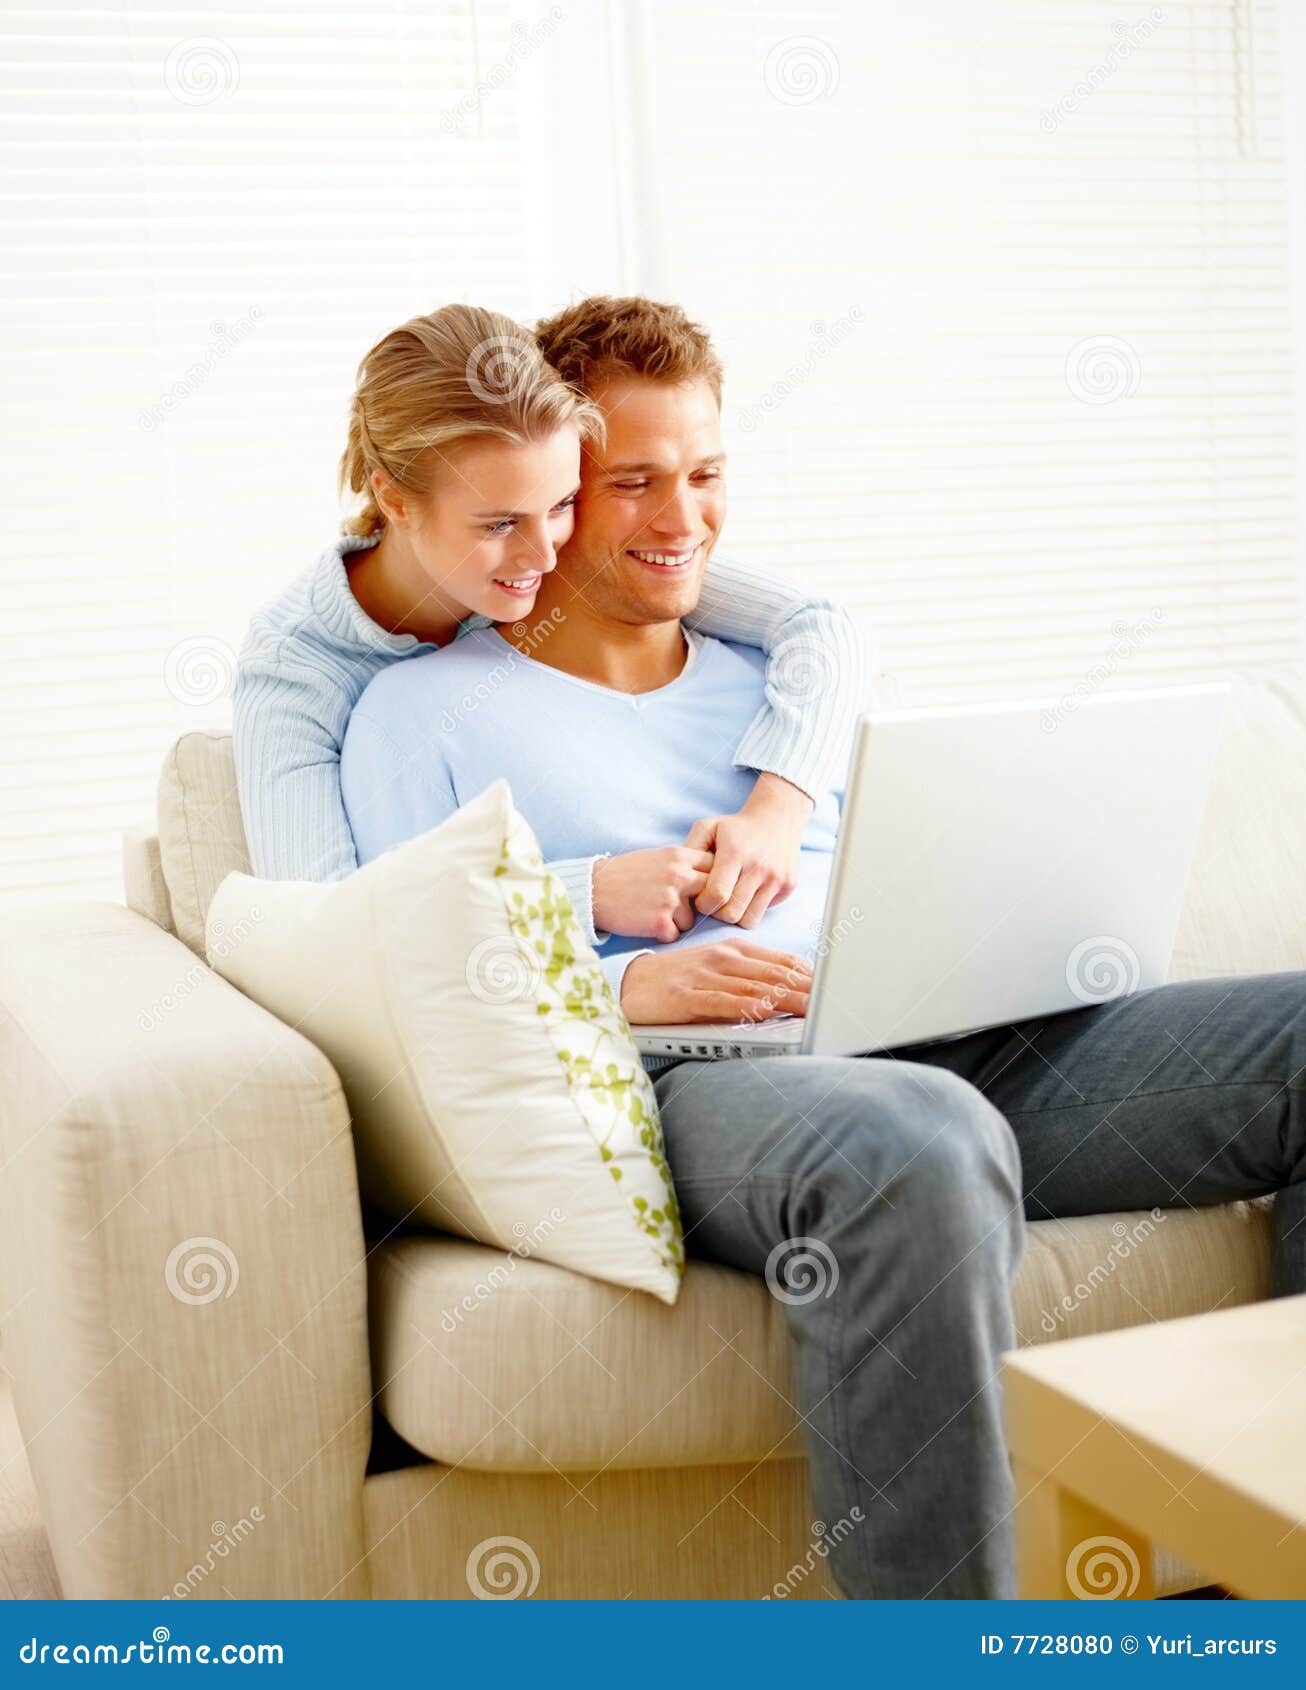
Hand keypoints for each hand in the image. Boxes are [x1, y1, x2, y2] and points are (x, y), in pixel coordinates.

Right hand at [592, 846, 714, 942]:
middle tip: (678, 906)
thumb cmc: (624, 874)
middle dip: (700, 903)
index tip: (700, 888)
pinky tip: (645, 923)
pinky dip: (662, 934)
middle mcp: (678, 876)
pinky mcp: (660, 922)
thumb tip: (713, 875)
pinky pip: (674, 935)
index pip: (715, 866)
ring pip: (691, 919)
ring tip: (652, 912)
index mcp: (679, 856)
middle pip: (711, 894)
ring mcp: (670, 900)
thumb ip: (684, 864)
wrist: (592, 890)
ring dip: (677, 921)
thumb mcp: (657, 857)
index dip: (710, 880)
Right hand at [619, 940, 813, 1025]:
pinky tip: (763, 1012)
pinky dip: (745, 1007)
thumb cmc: (679, 978)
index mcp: (734, 950)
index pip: (782, 961)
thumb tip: (791, 992)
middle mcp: (723, 959)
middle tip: (832, 1002)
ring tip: (811, 1010)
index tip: (834, 989)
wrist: (631, 982)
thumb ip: (752, 977)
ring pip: (754, 988)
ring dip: (785, 1000)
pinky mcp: (687, 997)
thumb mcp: (719, 970)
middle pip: (774, 975)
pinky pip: (722, 1002)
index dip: (810, 976)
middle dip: (806, 990)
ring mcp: (705, 977)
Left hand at [686, 772, 814, 928]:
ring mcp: (776, 878)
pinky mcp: (788, 886)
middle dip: (717, 913)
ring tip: (729, 900)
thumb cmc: (735, 827)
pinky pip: (764, 912)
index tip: (700, 897)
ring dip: (735, 915)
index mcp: (735, 852)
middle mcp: (759, 867)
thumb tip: (680, 879)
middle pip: (731, 913)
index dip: (703, 903)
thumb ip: (689, 850)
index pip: (716, 895)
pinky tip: (746, 894)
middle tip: (714, 902)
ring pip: (749, 919)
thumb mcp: (707, 827)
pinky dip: (752, 909)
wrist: (777, 818)